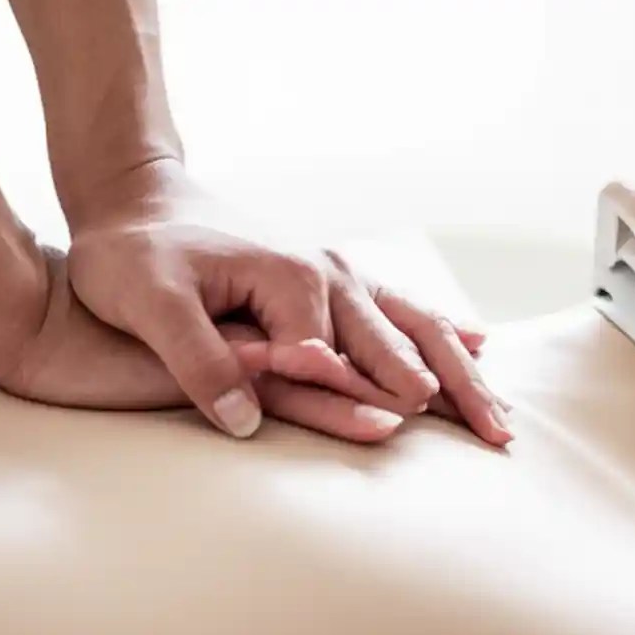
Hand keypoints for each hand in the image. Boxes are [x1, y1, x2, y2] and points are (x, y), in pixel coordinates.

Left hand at [65, 158, 510, 443]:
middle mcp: (328, 273)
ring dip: (461, 372)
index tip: (391, 432)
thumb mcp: (149, 303)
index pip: (338, 359)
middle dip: (450, 392)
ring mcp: (335, 274)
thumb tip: (246, 423)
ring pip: (415, 327)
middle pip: (400, 344)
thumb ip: (198, 361)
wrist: (135, 197)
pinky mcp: (329, 280)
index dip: (352, 396)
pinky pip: (399, 310)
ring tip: (501, 414)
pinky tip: (478, 343)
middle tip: (499, 437)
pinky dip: (443, 332)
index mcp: (292, 278)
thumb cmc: (133, 251)